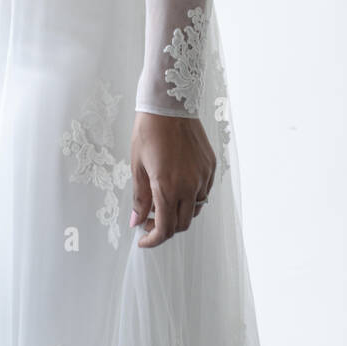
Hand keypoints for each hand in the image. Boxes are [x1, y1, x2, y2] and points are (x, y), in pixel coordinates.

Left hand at [130, 112, 215, 248]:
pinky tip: (178, 187)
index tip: (143, 240)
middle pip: (181, 224)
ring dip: (179, 213)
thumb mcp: (137, 166)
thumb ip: (139, 198)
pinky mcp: (211, 166)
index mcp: (167, 188)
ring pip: (195, 209)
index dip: (153, 240)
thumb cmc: (149, 131)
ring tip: (163, 201)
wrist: (169, 105)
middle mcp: (189, 186)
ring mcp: (203, 176)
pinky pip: (203, 191)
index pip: (164, 229)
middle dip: (165, 228)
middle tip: (149, 220)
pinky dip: (191, 197)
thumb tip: (136, 221)